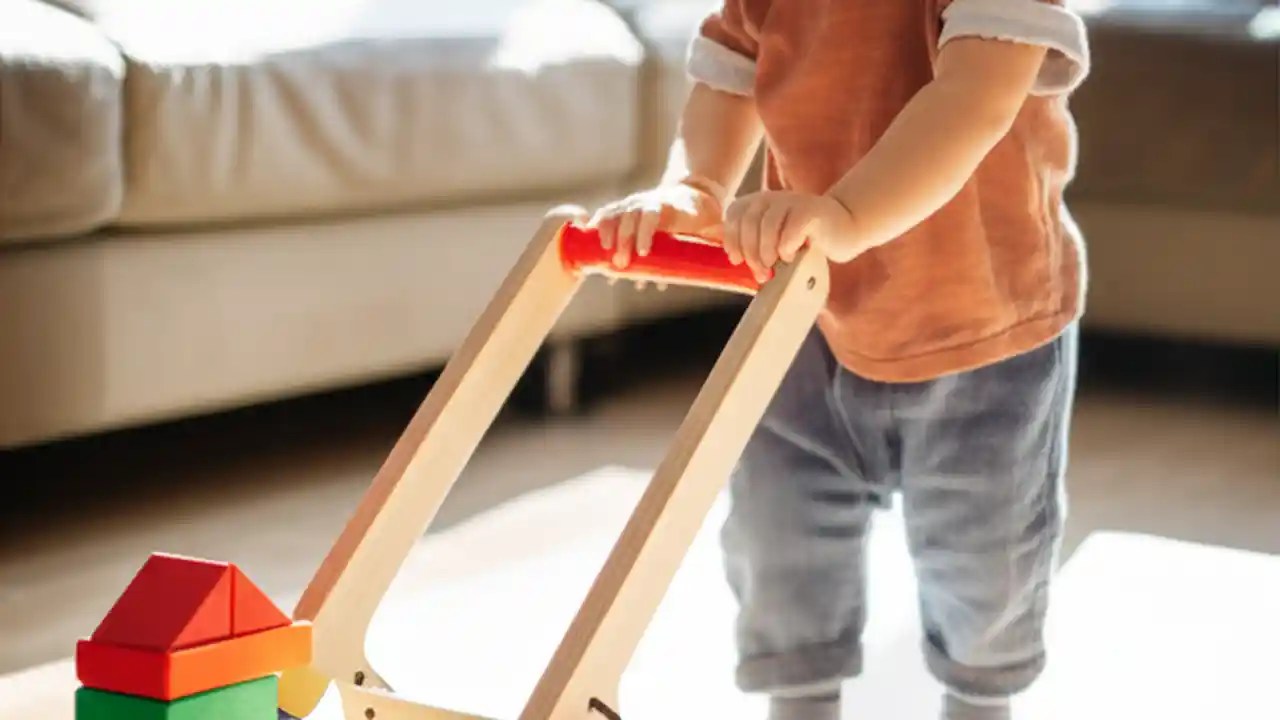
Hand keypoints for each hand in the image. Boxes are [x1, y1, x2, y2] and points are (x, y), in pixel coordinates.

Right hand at [587, 182, 723, 268]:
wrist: (695, 195)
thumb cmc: (705, 216)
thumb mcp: (712, 226)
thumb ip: (716, 244)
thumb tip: (732, 267)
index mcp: (668, 205)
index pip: (651, 215)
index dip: (645, 233)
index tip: (643, 253)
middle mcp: (648, 201)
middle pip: (629, 217)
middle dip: (623, 241)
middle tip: (621, 264)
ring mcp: (635, 203)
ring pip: (615, 215)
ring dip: (607, 236)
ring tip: (604, 258)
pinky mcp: (626, 209)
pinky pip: (607, 214)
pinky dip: (597, 225)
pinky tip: (589, 241)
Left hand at [723, 191, 860, 280]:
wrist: (844, 229)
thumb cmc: (807, 240)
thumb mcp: (774, 241)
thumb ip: (753, 245)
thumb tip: (734, 261)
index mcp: (760, 202)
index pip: (734, 215)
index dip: (732, 239)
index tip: (738, 260)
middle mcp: (774, 198)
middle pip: (748, 221)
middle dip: (750, 252)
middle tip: (760, 272)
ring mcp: (793, 202)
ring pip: (767, 224)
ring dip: (766, 251)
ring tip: (773, 266)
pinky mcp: (812, 212)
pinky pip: (791, 228)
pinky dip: (786, 246)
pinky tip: (791, 256)